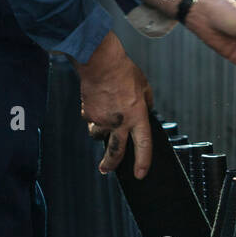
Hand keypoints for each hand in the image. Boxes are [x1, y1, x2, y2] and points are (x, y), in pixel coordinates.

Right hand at [76, 31, 154, 178]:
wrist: (100, 63)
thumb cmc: (123, 72)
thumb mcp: (144, 86)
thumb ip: (146, 101)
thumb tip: (147, 108)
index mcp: (137, 116)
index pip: (143, 144)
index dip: (143, 161)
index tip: (140, 174)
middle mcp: (119, 122)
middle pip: (115, 152)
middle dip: (110, 164)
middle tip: (105, 170)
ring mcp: (102, 119)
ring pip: (98, 134)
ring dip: (99, 130)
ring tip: (103, 116)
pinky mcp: (88, 114)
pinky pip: (89, 119)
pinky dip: (92, 115)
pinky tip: (96, 102)